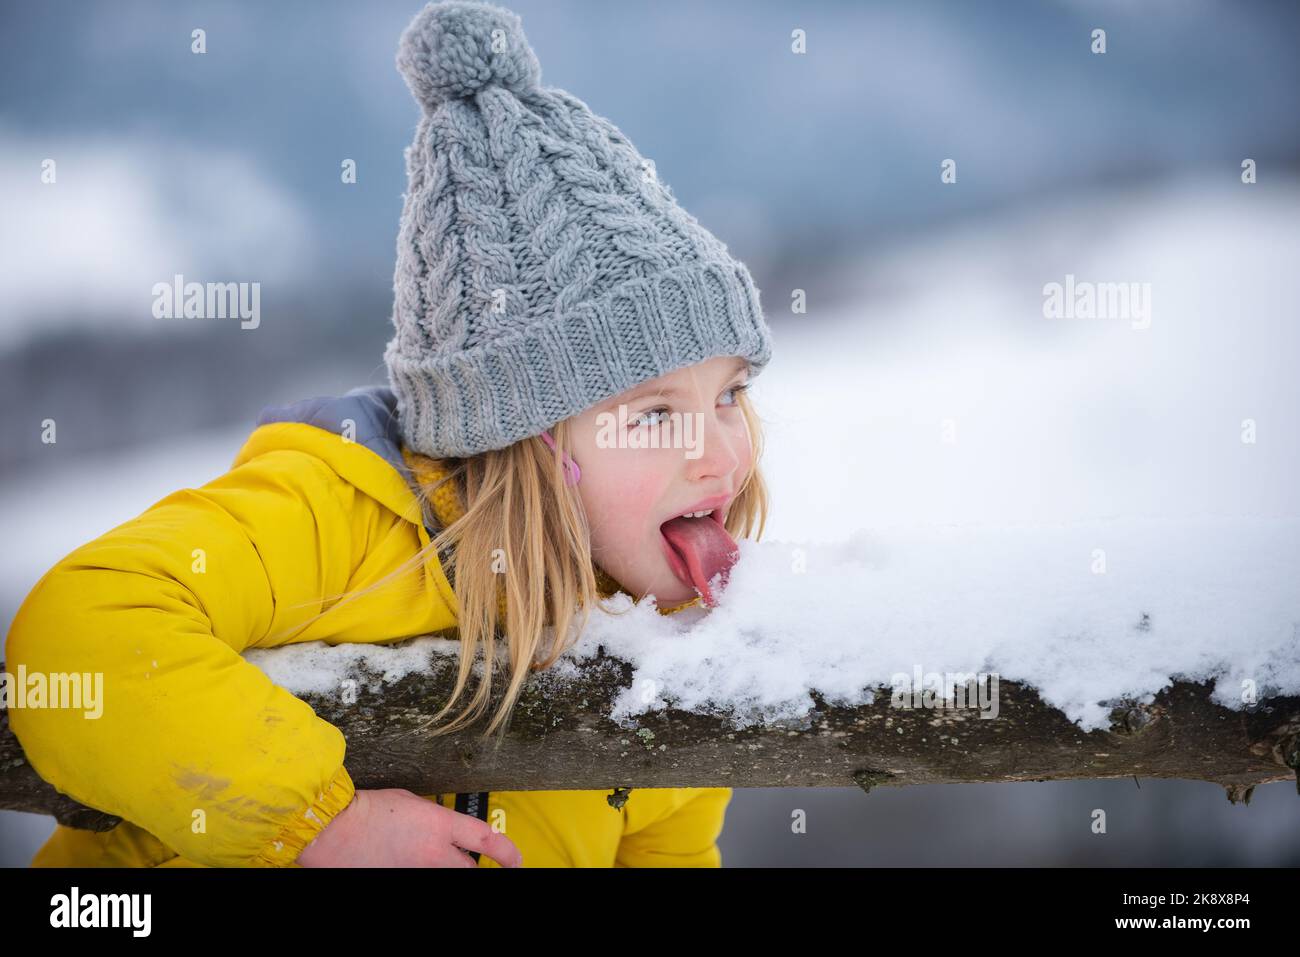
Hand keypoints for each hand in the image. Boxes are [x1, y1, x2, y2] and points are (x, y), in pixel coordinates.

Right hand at [296, 787, 523, 866]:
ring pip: (448, 878)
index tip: (516, 861)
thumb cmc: (366, 811)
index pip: (487, 840)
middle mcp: (433, 854)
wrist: (333, 831)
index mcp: (439, 826)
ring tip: (428, 858)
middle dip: (473, 868)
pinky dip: (420, 873)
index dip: (509, 853)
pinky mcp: (400, 882)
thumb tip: (445, 826)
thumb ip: (434, 817)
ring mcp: (416, 873)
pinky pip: (419, 881)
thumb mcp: (410, 802)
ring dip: (446, 870)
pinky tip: (404, 862)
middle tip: (470, 863)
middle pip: (471, 871)